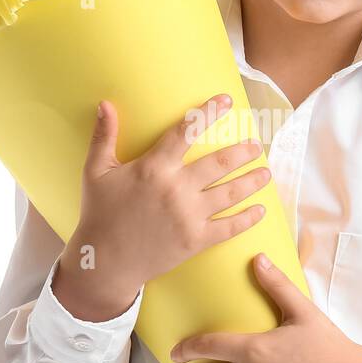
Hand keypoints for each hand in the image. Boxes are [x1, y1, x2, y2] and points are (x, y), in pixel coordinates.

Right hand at [68, 93, 272, 294]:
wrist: (104, 261)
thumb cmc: (99, 214)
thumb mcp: (96, 172)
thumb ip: (104, 137)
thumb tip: (104, 104)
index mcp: (154, 168)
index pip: (185, 132)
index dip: (207, 113)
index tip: (225, 101)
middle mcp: (176, 188)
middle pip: (220, 163)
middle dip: (243, 152)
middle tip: (256, 145)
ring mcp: (189, 216)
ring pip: (231, 193)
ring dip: (252, 181)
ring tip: (266, 173)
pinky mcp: (196, 240)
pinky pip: (229, 227)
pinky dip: (248, 219)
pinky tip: (260, 211)